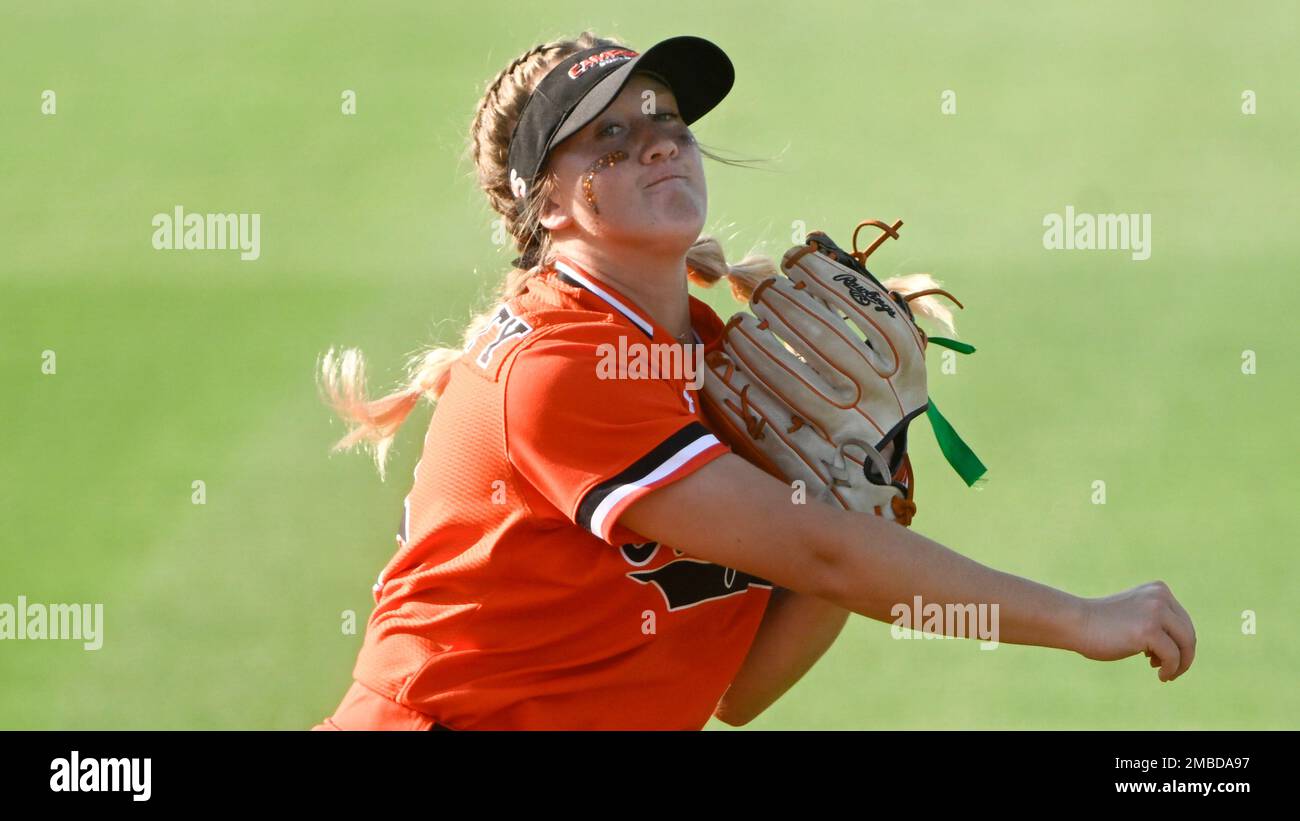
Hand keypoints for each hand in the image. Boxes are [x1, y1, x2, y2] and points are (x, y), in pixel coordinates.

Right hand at [1073, 581, 1196, 681]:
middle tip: (1169, 671)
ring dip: (1180, 665)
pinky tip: (1159, 675)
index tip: (1163, 658)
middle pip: (1188, 634)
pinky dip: (1171, 669)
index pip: (1184, 622)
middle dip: (1183, 656)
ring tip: (1165, 674)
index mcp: (1159, 590)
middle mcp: (1160, 597)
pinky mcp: (1149, 630)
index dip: (1179, 644)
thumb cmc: (1101, 624)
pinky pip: (1173, 656)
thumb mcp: (1135, 613)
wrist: (1075, 622)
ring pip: (1185, 645)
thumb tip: (1184, 648)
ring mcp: (1156, 612)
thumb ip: (1157, 620)